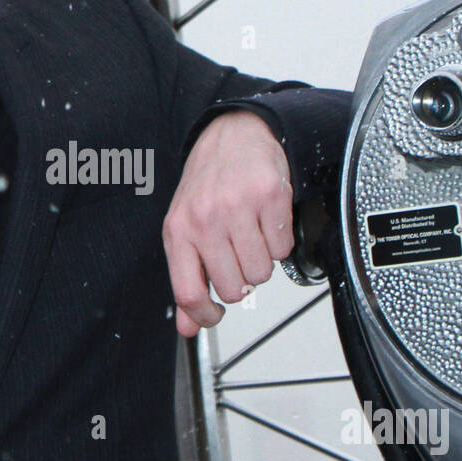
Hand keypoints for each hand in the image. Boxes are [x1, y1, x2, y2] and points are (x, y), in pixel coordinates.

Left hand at [163, 110, 295, 336]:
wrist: (233, 134)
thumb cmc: (208, 185)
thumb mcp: (185, 229)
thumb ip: (187, 278)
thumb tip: (189, 326)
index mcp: (178, 231)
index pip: (188, 292)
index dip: (204, 315)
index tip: (215, 315)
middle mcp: (205, 219)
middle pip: (233, 288)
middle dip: (241, 281)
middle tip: (238, 255)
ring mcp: (238, 206)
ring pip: (261, 273)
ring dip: (261, 260)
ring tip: (252, 234)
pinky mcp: (269, 195)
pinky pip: (283, 248)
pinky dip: (279, 241)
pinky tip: (266, 220)